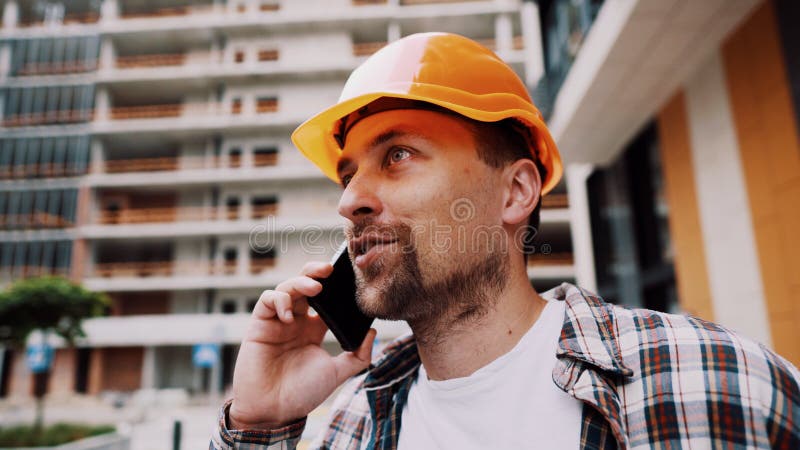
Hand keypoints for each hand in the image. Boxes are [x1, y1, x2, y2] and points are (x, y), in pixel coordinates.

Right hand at [227, 262, 376, 429]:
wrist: (272, 411)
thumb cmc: (302, 394)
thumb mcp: (336, 373)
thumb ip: (357, 355)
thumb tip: (373, 333)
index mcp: (314, 329)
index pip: (326, 299)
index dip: (334, 287)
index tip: (348, 279)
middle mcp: (296, 321)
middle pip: (305, 285)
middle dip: (316, 272)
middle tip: (329, 269)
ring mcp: (277, 321)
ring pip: (287, 287)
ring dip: (300, 282)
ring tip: (315, 288)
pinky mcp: (259, 324)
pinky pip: (267, 300)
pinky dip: (279, 300)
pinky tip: (288, 316)